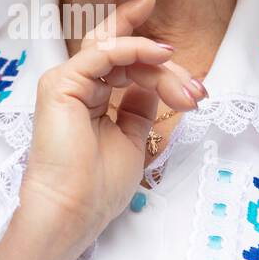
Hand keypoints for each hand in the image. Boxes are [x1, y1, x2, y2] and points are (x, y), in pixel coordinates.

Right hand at [0, 0, 206, 259]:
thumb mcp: (131, 139)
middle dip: (166, 67)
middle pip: (125, 53)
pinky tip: (161, 55)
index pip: (120, 59)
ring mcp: (66, 82)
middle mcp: (75, 85)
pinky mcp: (61, 83)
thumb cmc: (97, 188)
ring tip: (188, 89)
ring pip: (119, 51)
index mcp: (89, 98)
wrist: (72, 212)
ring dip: (159, 64)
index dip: (149, 48)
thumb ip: (139, 107)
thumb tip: (154, 82)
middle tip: (197, 92)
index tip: (178, 47)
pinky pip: (102, 53)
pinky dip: (133, 48)